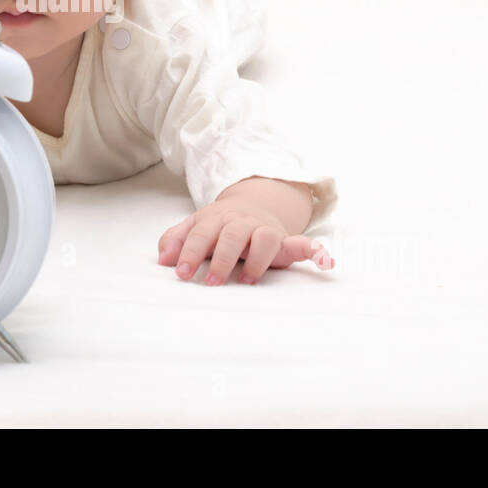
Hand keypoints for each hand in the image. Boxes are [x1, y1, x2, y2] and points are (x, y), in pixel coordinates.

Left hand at [157, 178, 333, 284]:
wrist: (253, 204)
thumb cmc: (218, 225)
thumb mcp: (195, 227)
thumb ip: (175, 239)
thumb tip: (161, 258)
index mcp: (216, 220)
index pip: (201, 234)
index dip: (190, 253)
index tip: (182, 273)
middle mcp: (241, 223)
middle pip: (232, 236)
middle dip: (222, 259)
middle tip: (213, 283)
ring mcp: (264, 231)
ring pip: (265, 238)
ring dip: (258, 259)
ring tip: (249, 280)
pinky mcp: (285, 241)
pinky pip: (304, 244)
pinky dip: (316, 252)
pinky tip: (326, 263)